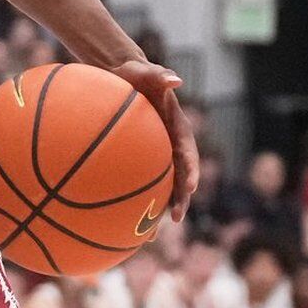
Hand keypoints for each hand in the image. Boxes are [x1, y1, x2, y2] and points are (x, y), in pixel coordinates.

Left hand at [107, 59, 198, 220]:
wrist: (119, 78)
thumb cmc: (132, 74)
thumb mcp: (143, 71)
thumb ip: (158, 74)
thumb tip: (175, 79)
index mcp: (176, 129)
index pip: (188, 153)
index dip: (191, 170)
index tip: (189, 186)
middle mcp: (168, 146)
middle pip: (179, 178)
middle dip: (180, 199)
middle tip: (176, 218)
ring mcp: (154, 156)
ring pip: (159, 188)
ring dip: (157, 211)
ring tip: (148, 236)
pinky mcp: (136, 161)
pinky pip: (135, 184)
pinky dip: (131, 203)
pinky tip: (116, 223)